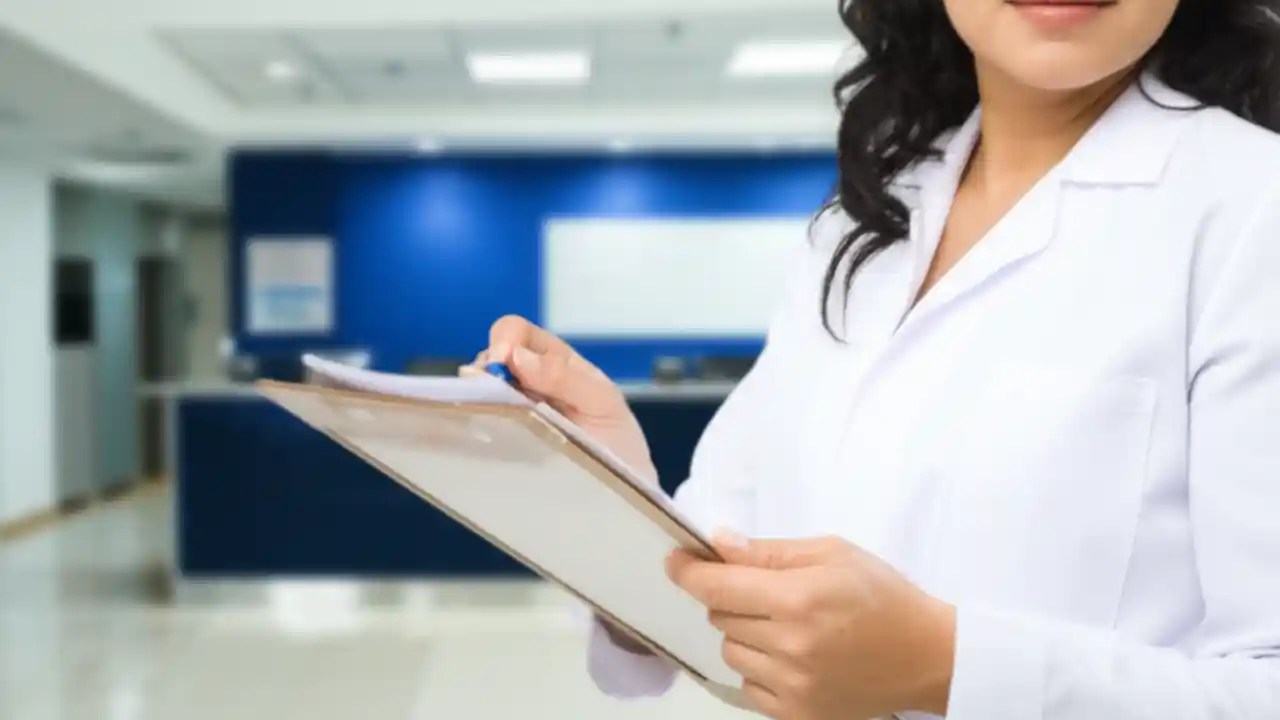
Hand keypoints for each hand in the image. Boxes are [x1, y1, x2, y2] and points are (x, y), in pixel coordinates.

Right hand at [466, 315, 656, 482]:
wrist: (624, 504)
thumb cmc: (620, 451)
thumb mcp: (604, 406)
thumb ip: (567, 378)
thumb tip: (518, 356)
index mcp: (558, 366)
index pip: (520, 334)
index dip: (506, 338)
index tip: (502, 362)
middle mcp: (529, 386)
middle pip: (491, 361)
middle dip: (485, 369)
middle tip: (489, 393)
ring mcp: (513, 418)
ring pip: (478, 395)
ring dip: (475, 398)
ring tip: (488, 415)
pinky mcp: (502, 450)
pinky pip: (476, 431)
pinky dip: (469, 427)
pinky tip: (474, 434)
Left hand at [667, 534, 955, 719]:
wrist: (927, 655)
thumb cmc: (881, 595)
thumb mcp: (832, 553)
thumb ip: (770, 552)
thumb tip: (717, 544)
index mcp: (798, 599)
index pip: (717, 586)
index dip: (688, 571)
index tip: (676, 560)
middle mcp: (790, 646)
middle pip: (720, 616)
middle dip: (732, 597)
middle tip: (766, 591)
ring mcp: (792, 686)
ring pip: (730, 651)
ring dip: (744, 633)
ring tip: (784, 625)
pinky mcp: (798, 713)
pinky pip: (749, 686)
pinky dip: (759, 667)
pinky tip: (791, 655)